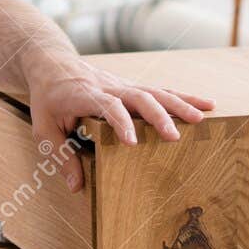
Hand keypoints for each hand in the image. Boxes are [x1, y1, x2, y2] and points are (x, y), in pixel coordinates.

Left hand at [28, 64, 215, 191]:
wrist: (52, 62)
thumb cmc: (47, 97)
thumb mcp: (43, 127)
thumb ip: (60, 155)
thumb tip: (76, 186)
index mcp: (84, 95)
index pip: (107, 106)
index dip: (120, 122)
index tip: (132, 143)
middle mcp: (107, 87)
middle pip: (137, 96)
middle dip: (158, 116)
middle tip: (175, 137)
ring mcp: (121, 84)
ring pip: (154, 91)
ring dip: (179, 104)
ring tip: (203, 118)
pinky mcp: (131, 86)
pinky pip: (159, 90)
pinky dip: (183, 97)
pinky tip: (206, 104)